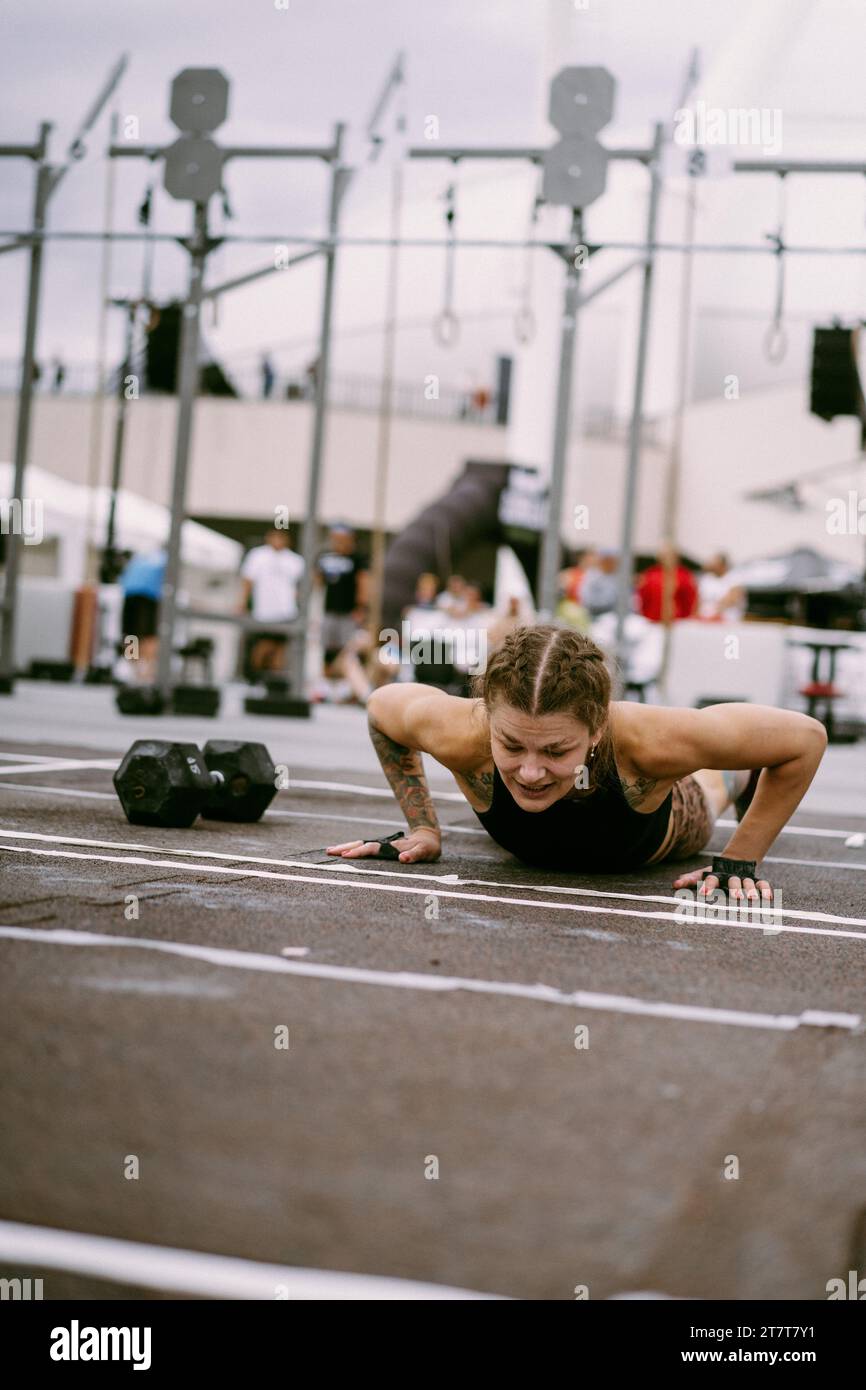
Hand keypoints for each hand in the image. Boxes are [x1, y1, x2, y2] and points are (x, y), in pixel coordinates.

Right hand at [326, 827, 440, 863]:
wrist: (428, 835)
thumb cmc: (428, 846)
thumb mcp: (426, 851)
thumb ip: (415, 855)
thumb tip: (402, 858)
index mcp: (392, 847)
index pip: (372, 849)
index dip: (359, 852)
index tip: (345, 855)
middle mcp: (384, 845)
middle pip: (361, 845)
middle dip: (345, 848)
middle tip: (328, 851)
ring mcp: (381, 846)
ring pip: (360, 845)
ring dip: (345, 847)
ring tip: (329, 850)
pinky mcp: (381, 848)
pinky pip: (364, 848)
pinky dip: (352, 850)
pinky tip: (343, 852)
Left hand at [672, 864, 773, 903]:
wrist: (733, 861)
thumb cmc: (714, 873)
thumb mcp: (701, 875)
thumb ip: (690, 879)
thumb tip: (675, 884)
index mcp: (716, 875)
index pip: (711, 879)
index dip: (708, 886)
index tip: (704, 894)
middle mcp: (730, 877)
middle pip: (733, 882)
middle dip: (734, 889)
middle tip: (737, 899)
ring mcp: (744, 879)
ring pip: (748, 883)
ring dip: (751, 890)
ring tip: (753, 899)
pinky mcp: (755, 881)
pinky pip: (762, 884)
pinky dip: (765, 889)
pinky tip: (769, 898)